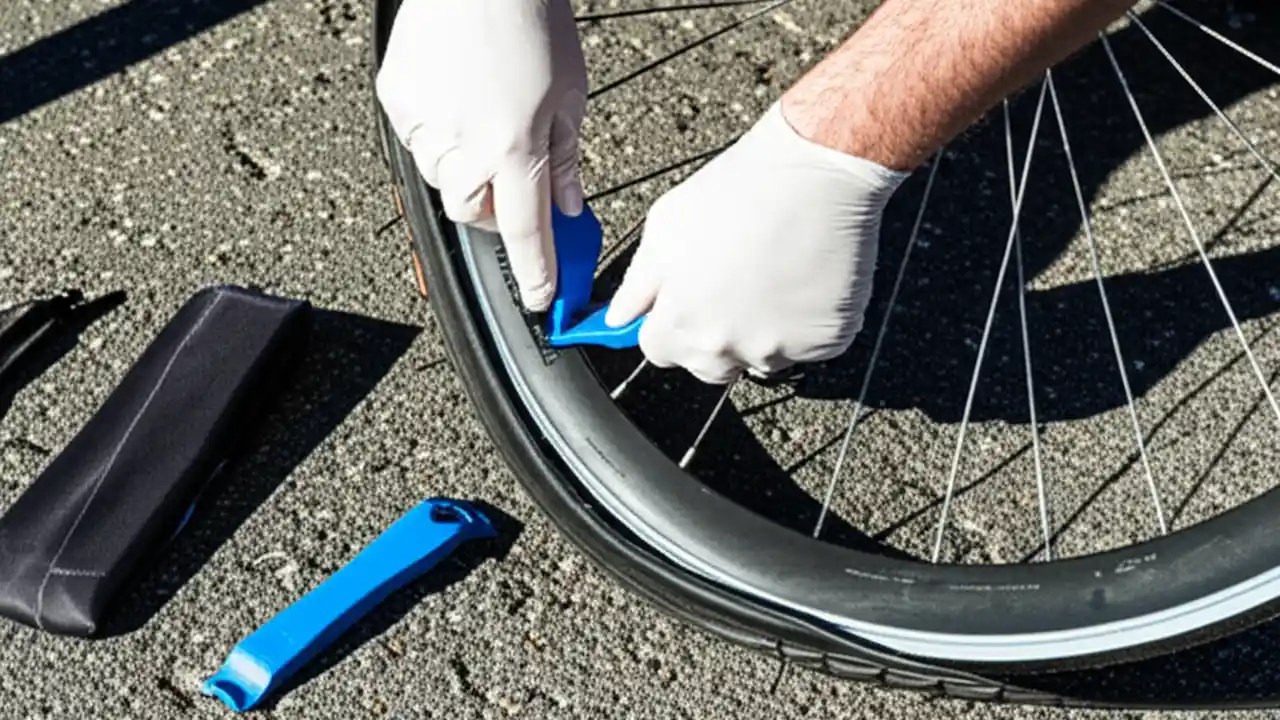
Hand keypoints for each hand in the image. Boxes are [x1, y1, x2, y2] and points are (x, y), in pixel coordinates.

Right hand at [376, 0, 586, 310]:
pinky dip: (437, 133)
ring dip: (465, 170)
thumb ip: (565, 159)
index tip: (539, 300)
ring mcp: (426, 124)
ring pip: (441, 180)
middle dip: (494, 210)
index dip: (534, 273)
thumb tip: (566, 207)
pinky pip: (415, 140)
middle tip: (512, 180)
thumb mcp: (570, 95)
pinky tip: (457, 96)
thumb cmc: (531, 19)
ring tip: (485, 117)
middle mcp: (467, 145)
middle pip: (472, 215)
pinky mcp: (397, 100)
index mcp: (516, 147)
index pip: (524, 234)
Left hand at [604, 103, 907, 383]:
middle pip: (709, 365)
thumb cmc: (741, 188)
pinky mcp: (826, 342)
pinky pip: (809, 347)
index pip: (658, 351)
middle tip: (732, 284)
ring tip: (773, 274)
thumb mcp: (666, 225)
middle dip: (712, 335)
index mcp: (682, 321)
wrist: (819, 173)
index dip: (668, 324)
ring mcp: (780, 349)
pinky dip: (807, 323)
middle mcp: (728, 347)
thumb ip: (638, 283)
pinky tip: (805, 278)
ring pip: (762, 358)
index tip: (683, 303)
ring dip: (762, 331)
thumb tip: (617, 318)